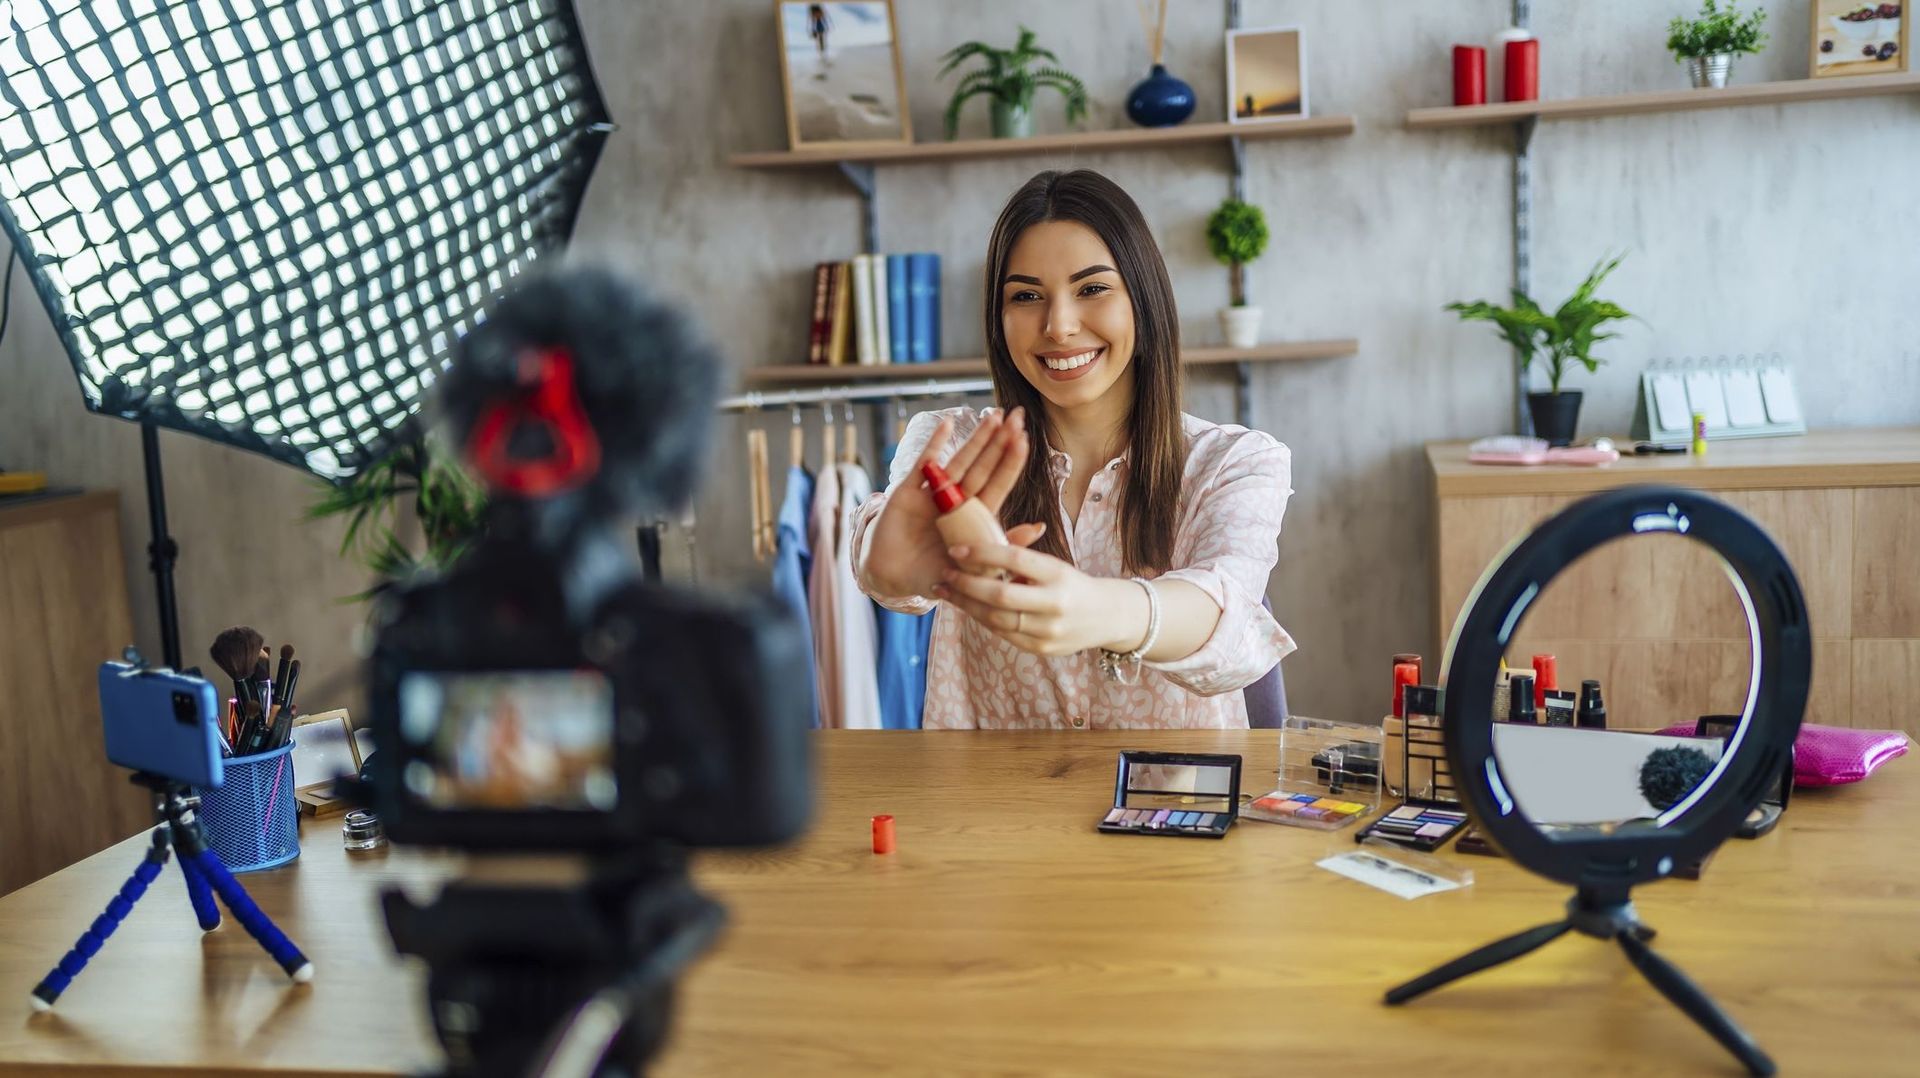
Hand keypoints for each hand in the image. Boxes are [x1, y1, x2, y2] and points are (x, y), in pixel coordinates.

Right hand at [861, 408, 1031, 598]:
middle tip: (1018, 415)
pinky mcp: (908, 492)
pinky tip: (948, 425)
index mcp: (972, 519)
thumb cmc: (931, 575)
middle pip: (983, 467)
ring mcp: (932, 495)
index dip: (1010, 463)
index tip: (1025, 439)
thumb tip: (1040, 527)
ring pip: (959, 462)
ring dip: (976, 440)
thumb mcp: (970, 564)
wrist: (890, 577)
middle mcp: (955, 502)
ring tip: (994, 417)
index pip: (997, 485)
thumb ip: (1004, 543)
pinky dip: (934, 446)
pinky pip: (923, 465)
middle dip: (1000, 441)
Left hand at [932, 542, 1147, 657]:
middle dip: (966, 584)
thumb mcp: (1054, 565)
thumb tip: (978, 548)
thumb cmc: (1071, 584)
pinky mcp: (1041, 649)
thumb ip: (1022, 558)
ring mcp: (1048, 630)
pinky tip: (967, 606)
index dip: (982, 553)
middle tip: (944, 574)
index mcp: (1058, 574)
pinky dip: (982, 618)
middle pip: (1000, 595)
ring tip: (946, 591)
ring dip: (966, 604)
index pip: (1015, 558)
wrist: (1107, 617)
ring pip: (996, 618)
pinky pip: (1002, 633)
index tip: (956, 549)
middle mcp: (1055, 603)